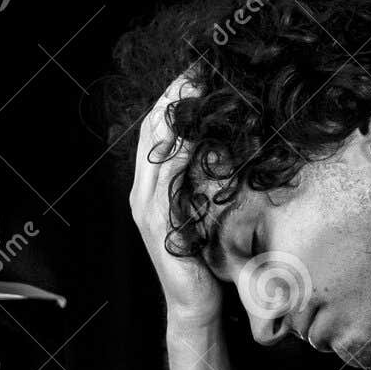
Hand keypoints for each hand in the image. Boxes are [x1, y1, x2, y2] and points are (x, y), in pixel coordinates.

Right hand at [129, 75, 223, 328]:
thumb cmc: (206, 258)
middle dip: (173, 96)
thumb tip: (227, 146)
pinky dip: (176, 150)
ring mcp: (146, 206)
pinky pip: (164, 176)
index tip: (199, 70)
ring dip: (175, 114)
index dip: (174, 98)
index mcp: (153, 185)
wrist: (196, 303)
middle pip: (152, 129)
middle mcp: (143, 191)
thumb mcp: (206, 209)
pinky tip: (191, 131)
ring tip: (196, 86)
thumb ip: (205, 181)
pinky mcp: (157, 222)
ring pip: (154, 146)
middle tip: (199, 67)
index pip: (158, 130)